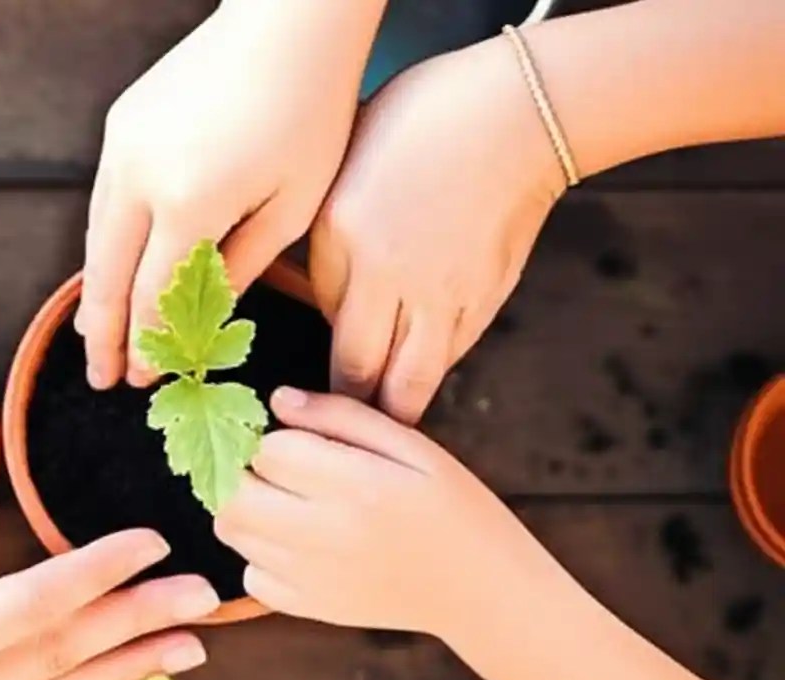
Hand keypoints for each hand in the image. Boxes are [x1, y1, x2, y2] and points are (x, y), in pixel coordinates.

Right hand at [77, 1, 368, 388]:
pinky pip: (104, 199)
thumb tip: (203, 316)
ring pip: (96, 237)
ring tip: (94, 333)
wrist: (288, 21)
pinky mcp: (122, 123)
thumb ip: (240, 266)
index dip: (148, 345)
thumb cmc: (310, 110)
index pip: (154, 296)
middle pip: (107, 275)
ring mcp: (123, 145)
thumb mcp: (291, 204)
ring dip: (96, 290)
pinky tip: (112, 267)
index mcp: (189, 200)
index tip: (146, 380)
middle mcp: (139, 174)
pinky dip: (104, 243)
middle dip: (101, 333)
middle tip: (98, 377)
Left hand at [214, 387, 542, 635]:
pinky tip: (296, 541)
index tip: (296, 437)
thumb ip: (342, 417)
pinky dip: (260, 555)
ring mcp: (312, 578)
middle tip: (278, 466)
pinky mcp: (309, 608)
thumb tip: (278, 400)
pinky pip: (250, 576)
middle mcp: (326, 535)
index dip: (275, 434)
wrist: (481, 590)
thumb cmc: (452, 506)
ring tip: (287, 500)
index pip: (269, 449)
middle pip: (235, 493)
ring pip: (232, 532)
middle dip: (246, 469)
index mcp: (358, 486)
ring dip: (248, 507)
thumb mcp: (413, 446)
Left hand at [310, 39, 565, 422]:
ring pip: (414, 383)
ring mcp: (447, 296)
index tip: (299, 385)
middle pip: (365, 378)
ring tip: (374, 419)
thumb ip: (325, 238)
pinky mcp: (487, 299)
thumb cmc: (422, 122)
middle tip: (331, 428)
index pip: (322, 324)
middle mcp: (395, 280)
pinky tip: (416, 368)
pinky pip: (451, 356)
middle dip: (346, 411)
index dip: (313, 355)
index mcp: (349, 241)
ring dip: (391, 406)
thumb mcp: (345, 167)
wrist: (516, 114)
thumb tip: (315, 293)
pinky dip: (429, 370)